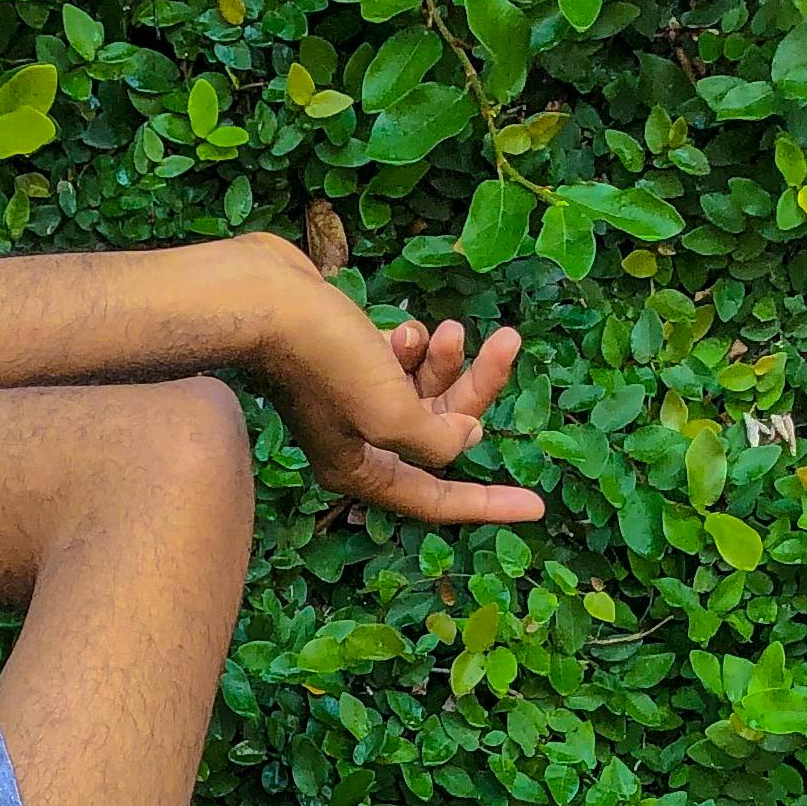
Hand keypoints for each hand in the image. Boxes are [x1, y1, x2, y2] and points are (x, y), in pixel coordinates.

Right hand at [255, 270, 544, 525]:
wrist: (268, 298)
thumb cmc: (327, 359)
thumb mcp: (392, 413)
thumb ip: (436, 440)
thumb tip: (464, 438)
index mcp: (359, 470)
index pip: (435, 500)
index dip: (489, 504)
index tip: (538, 507)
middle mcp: (357, 442)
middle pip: (440, 432)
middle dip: (476, 389)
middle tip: (508, 342)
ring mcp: (353, 401)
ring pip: (426, 391)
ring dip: (446, 359)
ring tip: (451, 328)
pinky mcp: (350, 361)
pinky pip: (401, 363)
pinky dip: (412, 345)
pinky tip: (403, 327)